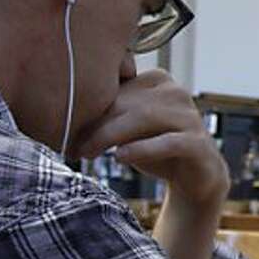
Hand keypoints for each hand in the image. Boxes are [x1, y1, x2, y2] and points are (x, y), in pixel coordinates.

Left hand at [74, 70, 228, 211]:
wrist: (195, 178)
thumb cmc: (155, 147)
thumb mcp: (128, 127)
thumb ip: (107, 113)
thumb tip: (61, 113)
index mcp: (157, 79)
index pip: (115, 89)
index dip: (88, 108)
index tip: (63, 128)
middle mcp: (175, 92)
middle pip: (125, 103)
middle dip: (94, 125)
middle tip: (70, 146)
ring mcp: (190, 116)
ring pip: (143, 117)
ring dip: (109, 136)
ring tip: (86, 153)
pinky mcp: (198, 142)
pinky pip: (168, 142)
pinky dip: (142, 148)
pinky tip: (120, 157)